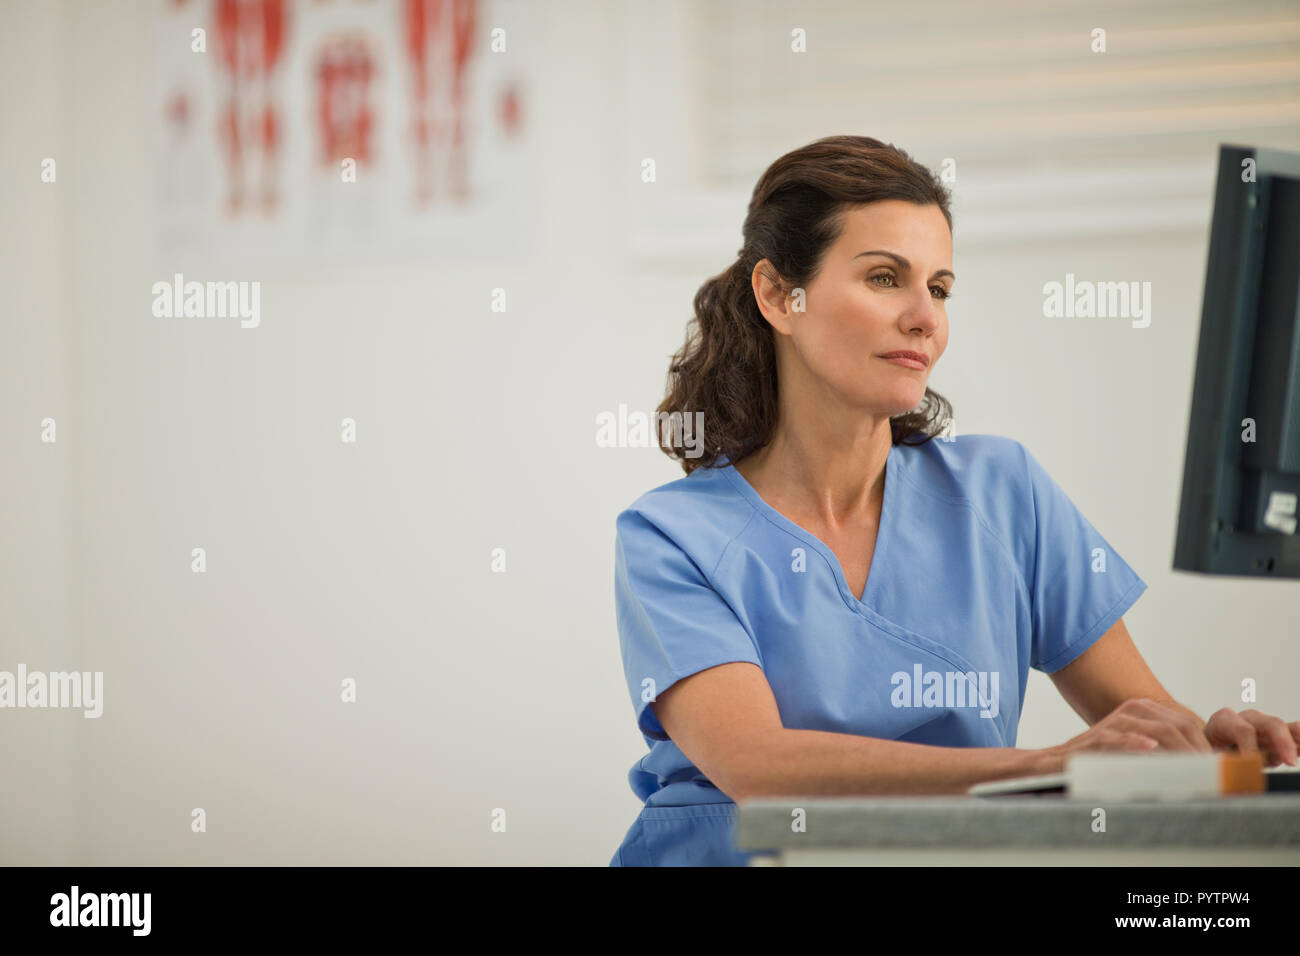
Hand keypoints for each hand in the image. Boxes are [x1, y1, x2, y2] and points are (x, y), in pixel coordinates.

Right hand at [1043, 698, 1211, 768]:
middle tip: (1213, 775)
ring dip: (1180, 754)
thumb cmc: (1100, 760)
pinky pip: (1121, 739)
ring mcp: (1114, 724)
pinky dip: (1138, 745)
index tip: (1219, 768)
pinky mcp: (1097, 740)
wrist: (1057, 763)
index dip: (1205, 745)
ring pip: (1157, 732)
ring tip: (1195, 771)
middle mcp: (1131, 711)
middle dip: (1198, 751)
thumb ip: (1164, 750)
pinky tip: (1152, 751)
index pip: (1186, 723)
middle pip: (1177, 726)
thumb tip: (1204, 765)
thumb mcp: (1137, 750)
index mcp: (1144, 710)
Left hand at [1203, 707, 1299, 767]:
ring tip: (1299, 752)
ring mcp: (1263, 726)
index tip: (1254, 764)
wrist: (1206, 749)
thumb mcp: (1203, 757)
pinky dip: (1299, 743)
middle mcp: (1246, 720)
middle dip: (1281, 741)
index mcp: (1223, 722)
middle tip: (1289, 762)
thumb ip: (1214, 764)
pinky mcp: (1277, 737)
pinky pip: (1293, 735)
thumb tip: (1220, 775)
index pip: (1240, 729)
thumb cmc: (1203, 753)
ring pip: (1285, 728)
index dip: (1250, 746)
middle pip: (1269, 723)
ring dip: (1296, 739)